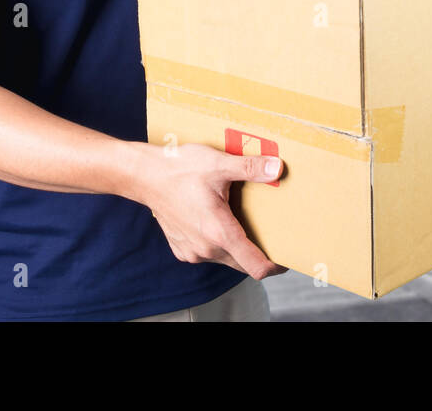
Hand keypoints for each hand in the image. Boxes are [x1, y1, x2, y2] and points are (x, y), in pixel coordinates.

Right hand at [133, 142, 287, 279]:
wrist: (143, 176)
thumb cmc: (179, 169)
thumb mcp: (219, 163)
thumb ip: (250, 168)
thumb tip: (278, 168)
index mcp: (219, 233)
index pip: (256, 267)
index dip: (276, 266)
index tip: (288, 257)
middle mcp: (206, 249)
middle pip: (244, 264)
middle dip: (260, 254)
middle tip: (274, 235)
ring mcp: (193, 252)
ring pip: (227, 258)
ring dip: (239, 247)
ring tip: (249, 224)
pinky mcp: (183, 248)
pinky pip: (210, 254)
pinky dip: (220, 244)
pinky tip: (223, 221)